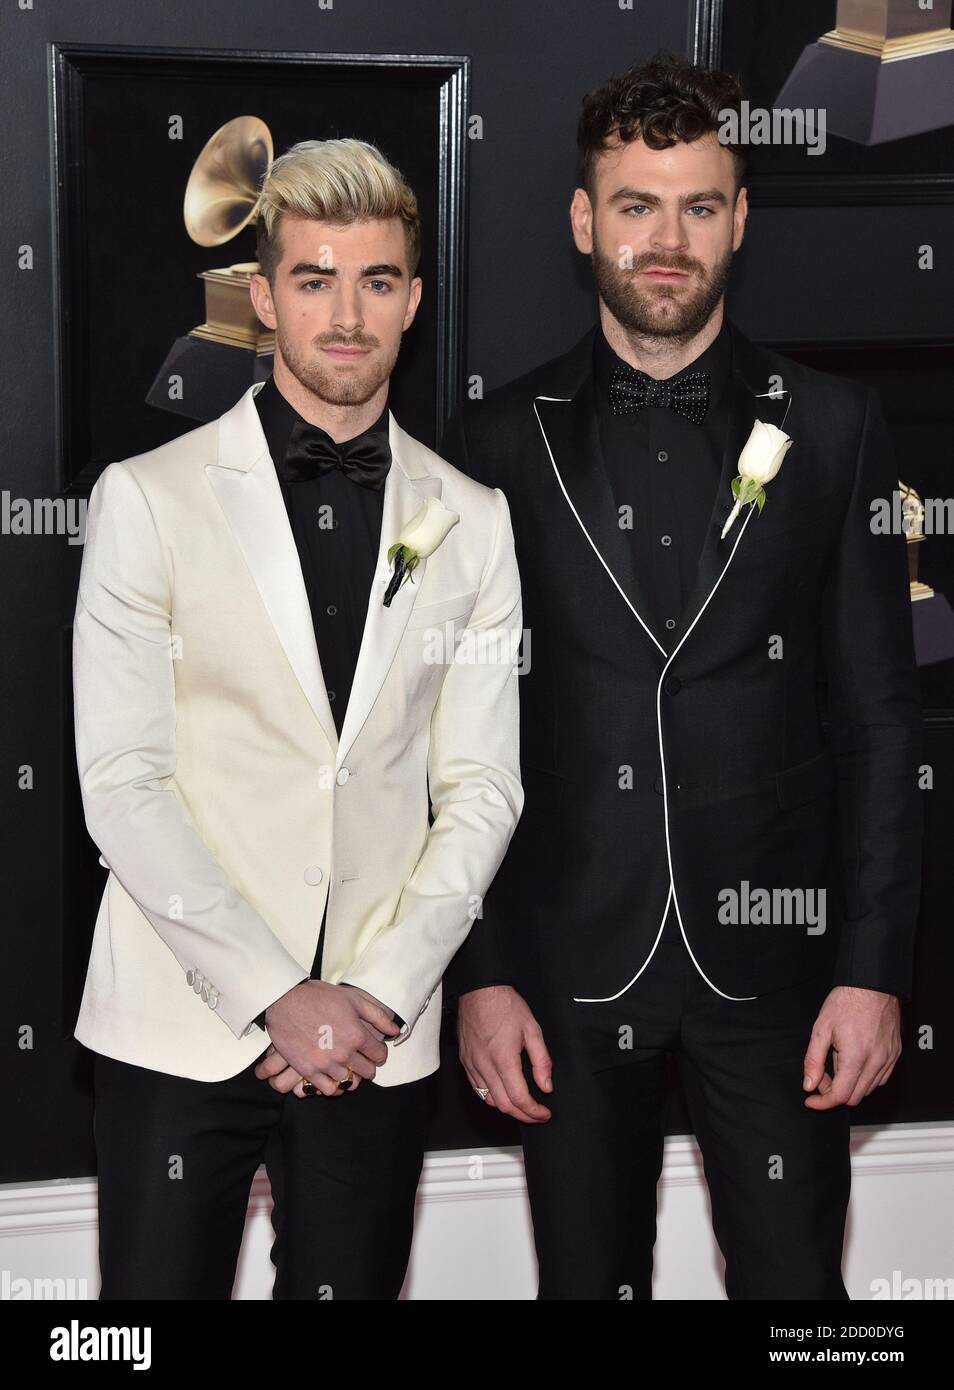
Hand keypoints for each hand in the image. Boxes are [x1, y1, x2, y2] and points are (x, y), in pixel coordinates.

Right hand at [254, 981, 399, 1096]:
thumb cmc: (320, 996)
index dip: (380, 1053)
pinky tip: (335, 1078)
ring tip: (349, 1068)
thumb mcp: (353, 999)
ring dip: (352, 1076)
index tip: (375, 1050)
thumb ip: (377, 1015)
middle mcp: (344, 1053)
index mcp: (356, 1034)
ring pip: (349, 1082)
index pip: (380, 1055)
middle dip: (368, 1066)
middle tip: (363, 1060)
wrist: (285, 1000)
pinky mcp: (308, 1070)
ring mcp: (325, 1064)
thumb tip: (395, 1030)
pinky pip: (329, 1089)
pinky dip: (335, 1087)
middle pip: (367, 1072)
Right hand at [458, 986, 552, 1123]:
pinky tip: (502, 1093)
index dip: (534, 1112)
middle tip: (537, 1114)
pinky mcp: (465, 1061)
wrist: (480, 990)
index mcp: (503, 1059)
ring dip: (507, 1108)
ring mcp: (472, 1065)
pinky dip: (491, 1097)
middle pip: (503, 1105)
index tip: (544, 1113)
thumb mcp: (533, 1030)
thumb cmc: (505, 1005)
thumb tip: (546, 1085)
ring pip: (488, 1100)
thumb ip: (541, 1061)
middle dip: (523, 1115)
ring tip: (522, 1106)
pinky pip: (477, 1089)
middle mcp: (485, 1065)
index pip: (519, 1098)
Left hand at [802, 986, 901, 1109]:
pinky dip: (865, 1078)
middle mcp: (875, 1062)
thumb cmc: (847, 1002)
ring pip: (868, 1089)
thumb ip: (813, 1060)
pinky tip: (854, 1062)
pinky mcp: (895, 1054)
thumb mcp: (821, 1029)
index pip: (840, 1096)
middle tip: (821, 1076)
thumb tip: (808, 1084)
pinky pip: (880, 1078)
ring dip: (850, 1085)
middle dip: (834, 1093)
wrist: (872, 985)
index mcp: (855, 1057)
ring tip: (836, 1062)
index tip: (811, 1099)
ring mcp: (888, 1059)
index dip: (822, 1102)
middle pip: (854, 1097)